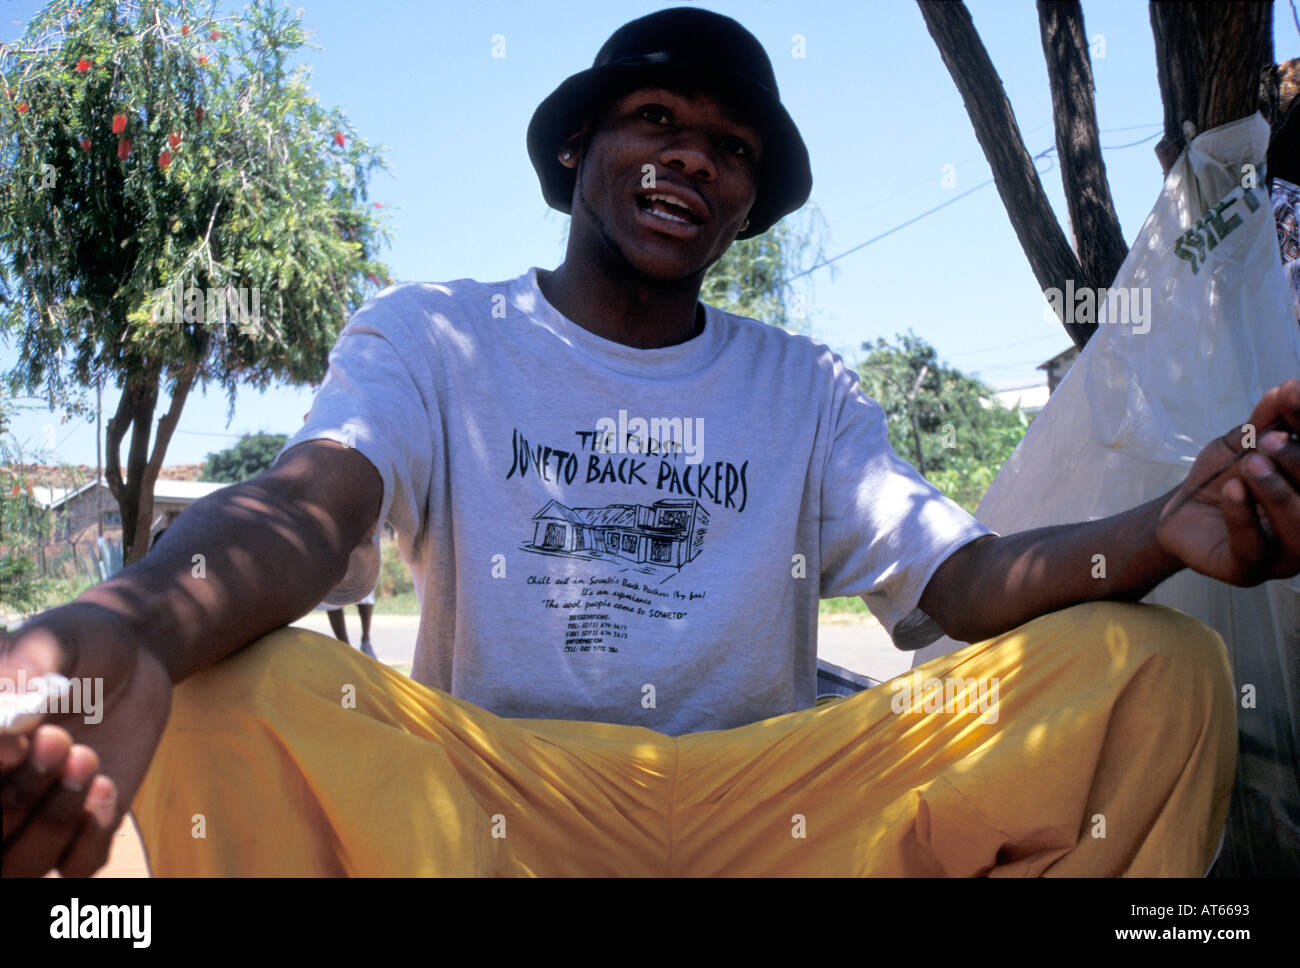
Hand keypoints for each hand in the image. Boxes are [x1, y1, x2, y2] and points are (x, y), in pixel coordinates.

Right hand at [1, 603, 171, 876]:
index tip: (17, 742)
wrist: (134, 654)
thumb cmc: (78, 644)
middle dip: (17, 798)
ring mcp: (31, 819)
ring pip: (19, 867)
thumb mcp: (49, 642)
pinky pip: (77, 867)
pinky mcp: (81, 829)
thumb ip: (20, 672)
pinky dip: (91, 836)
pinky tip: (107, 785)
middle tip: (60, 739)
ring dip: (52, 823)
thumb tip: (4, 723)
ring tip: (87, 757)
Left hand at [1157, 378, 1299, 584]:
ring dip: (1276, 492)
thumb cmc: (1221, 477)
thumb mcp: (1242, 442)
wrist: (1178, 512)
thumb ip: (1266, 420)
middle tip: (1267, 441)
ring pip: (1299, 529)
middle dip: (1298, 463)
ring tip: (1250, 465)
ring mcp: (1284, 555)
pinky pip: (1253, 550)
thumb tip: (1288, 387)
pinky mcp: (1247, 572)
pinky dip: (1243, 517)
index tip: (1291, 395)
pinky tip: (1233, 491)